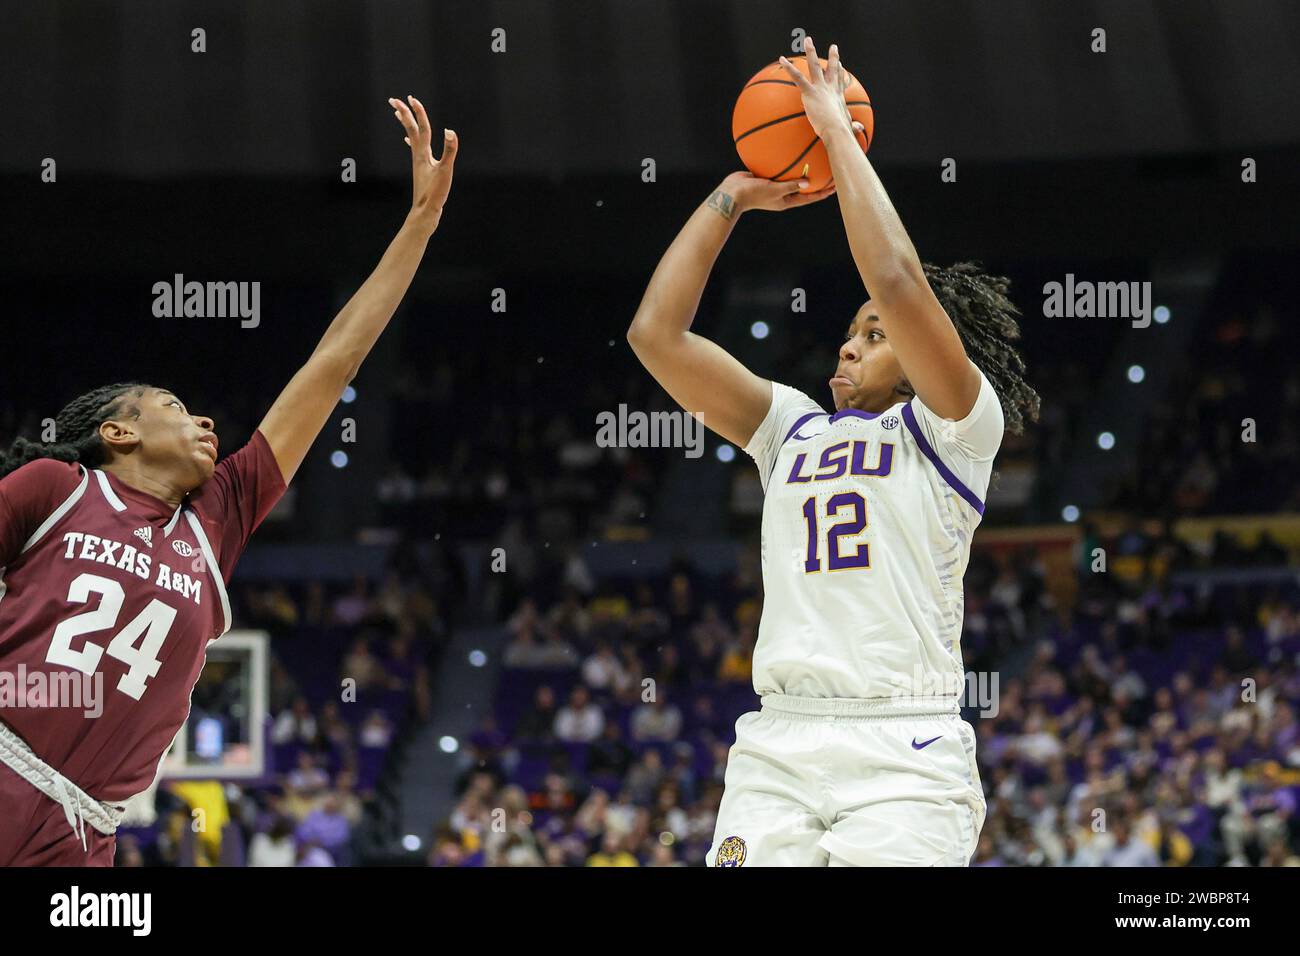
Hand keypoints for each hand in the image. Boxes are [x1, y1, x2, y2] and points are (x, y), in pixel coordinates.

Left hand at [389, 95, 456, 233]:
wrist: (425, 212)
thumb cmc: (435, 193)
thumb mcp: (445, 171)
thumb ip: (449, 151)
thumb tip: (450, 131)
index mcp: (423, 154)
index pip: (421, 128)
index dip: (418, 112)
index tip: (412, 98)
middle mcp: (418, 155)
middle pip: (411, 129)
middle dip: (404, 114)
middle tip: (395, 100)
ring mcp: (419, 162)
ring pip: (412, 137)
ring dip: (406, 124)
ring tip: (399, 114)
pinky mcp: (421, 169)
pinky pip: (415, 149)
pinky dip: (412, 141)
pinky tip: (409, 141)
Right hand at [718, 170, 836, 214]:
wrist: (732, 193)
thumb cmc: (753, 194)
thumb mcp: (774, 190)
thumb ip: (791, 185)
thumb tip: (809, 182)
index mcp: (786, 201)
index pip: (809, 198)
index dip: (822, 193)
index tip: (835, 187)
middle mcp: (782, 195)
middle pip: (804, 189)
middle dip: (817, 183)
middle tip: (829, 174)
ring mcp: (774, 187)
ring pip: (792, 179)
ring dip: (802, 172)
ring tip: (814, 162)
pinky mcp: (766, 178)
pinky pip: (780, 170)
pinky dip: (787, 164)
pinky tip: (791, 152)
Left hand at [777, 37, 862, 143]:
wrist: (836, 129)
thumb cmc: (842, 132)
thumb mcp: (849, 128)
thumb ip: (853, 128)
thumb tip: (858, 129)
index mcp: (838, 97)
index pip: (840, 82)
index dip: (841, 73)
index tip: (841, 66)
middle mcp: (830, 88)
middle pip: (833, 68)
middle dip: (833, 56)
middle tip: (833, 46)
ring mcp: (820, 88)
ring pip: (815, 65)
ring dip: (811, 51)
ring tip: (808, 40)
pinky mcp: (810, 92)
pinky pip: (797, 77)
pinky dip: (789, 68)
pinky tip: (782, 60)